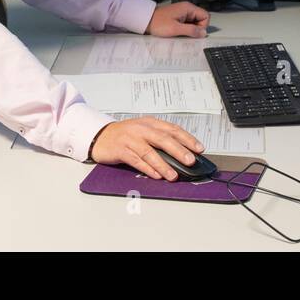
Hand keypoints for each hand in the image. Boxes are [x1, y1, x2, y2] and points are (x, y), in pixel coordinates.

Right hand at [88, 116, 204, 180]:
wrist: (100, 136)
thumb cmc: (125, 135)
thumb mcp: (144, 131)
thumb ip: (160, 139)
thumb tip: (182, 153)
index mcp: (150, 123)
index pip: (173, 129)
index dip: (187, 139)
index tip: (199, 149)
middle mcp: (141, 129)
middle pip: (163, 139)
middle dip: (178, 150)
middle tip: (190, 161)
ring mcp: (131, 139)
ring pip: (150, 152)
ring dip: (163, 165)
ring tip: (173, 175)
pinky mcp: (121, 150)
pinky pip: (136, 160)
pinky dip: (147, 168)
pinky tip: (156, 175)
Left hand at [145, 1, 209, 37]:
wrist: (146, 21)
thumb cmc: (158, 23)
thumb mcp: (176, 29)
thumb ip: (191, 30)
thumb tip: (203, 33)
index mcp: (188, 8)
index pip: (205, 16)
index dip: (202, 26)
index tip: (193, 32)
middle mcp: (187, 9)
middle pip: (201, 19)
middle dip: (196, 28)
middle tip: (185, 33)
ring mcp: (183, 13)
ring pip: (194, 22)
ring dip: (190, 29)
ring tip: (179, 32)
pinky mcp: (179, 17)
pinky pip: (187, 24)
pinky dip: (185, 29)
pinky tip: (177, 31)